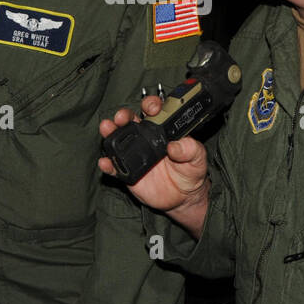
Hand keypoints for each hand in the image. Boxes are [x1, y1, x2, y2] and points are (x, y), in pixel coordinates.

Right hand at [98, 95, 210, 234]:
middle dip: (124, 115)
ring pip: (118, 139)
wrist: (183, 197)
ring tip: (107, 128)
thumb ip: (190, 149)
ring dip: (110, 131)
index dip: (151, 105)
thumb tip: (175, 146)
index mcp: (162, 130)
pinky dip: (108, 164)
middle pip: (130, 120)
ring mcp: (134, 154)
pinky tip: (105, 162)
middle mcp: (145, 138)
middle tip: (122, 117)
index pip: (154, 111)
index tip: (152, 109)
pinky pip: (115, 167)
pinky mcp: (127, 172)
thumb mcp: (197, 158)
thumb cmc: (190, 172)